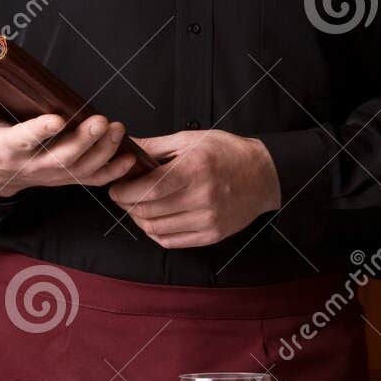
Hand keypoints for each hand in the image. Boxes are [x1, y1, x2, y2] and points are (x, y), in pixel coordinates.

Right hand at [0, 80, 137, 195]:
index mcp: (7, 149)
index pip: (24, 140)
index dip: (40, 131)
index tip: (56, 119)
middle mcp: (33, 166)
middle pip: (62, 158)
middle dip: (84, 140)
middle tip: (102, 121)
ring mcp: (53, 175)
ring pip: (82, 169)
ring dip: (104, 151)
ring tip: (118, 129)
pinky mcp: (67, 178)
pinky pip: (93, 179)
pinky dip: (113, 171)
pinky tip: (129, 157)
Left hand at [106, 128, 280, 247]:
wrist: (264, 175)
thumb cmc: (228, 153)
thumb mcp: (191, 139)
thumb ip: (155, 146)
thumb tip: (125, 148)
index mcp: (195, 169)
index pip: (148, 189)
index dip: (124, 192)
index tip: (116, 188)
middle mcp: (202, 197)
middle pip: (148, 211)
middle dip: (127, 205)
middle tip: (124, 195)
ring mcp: (208, 219)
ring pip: (156, 229)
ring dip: (139, 219)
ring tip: (138, 206)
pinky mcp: (212, 235)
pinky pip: (171, 241)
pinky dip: (155, 232)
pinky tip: (155, 219)